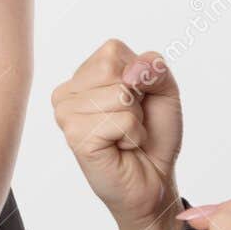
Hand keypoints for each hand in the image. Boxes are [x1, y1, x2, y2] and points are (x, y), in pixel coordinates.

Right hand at [52, 39, 183, 229]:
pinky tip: (120, 148)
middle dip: (137, 98)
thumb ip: (154, 66)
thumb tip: (131, 73)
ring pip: (120, 95)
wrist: (153, 179)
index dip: (139, 77)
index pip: (114, 50)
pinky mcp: (74, 136)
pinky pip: (121, 120)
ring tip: (124, 137)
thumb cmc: (153, 135)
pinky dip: (132, 135)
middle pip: (114, 69)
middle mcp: (67, 91)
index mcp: (84, 74)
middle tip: (130, 122)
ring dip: (135, 120)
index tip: (136, 102)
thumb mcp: (164, 90)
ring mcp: (66, 113)